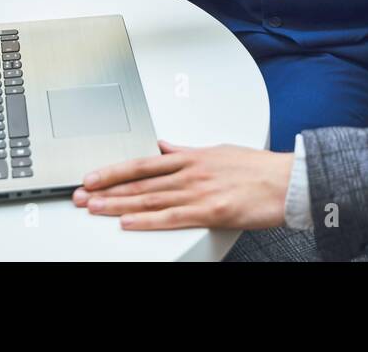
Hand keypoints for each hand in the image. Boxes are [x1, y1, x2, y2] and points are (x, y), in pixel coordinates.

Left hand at [72, 140, 293, 230]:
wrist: (288, 180)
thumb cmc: (258, 168)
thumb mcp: (217, 150)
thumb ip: (185, 151)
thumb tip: (163, 145)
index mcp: (191, 157)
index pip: (142, 163)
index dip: (113, 170)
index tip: (91, 176)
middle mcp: (190, 172)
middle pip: (139, 181)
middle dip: (106, 189)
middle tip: (80, 195)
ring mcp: (198, 191)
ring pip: (149, 198)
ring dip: (118, 204)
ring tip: (94, 208)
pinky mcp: (210, 211)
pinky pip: (171, 217)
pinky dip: (147, 219)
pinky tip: (127, 222)